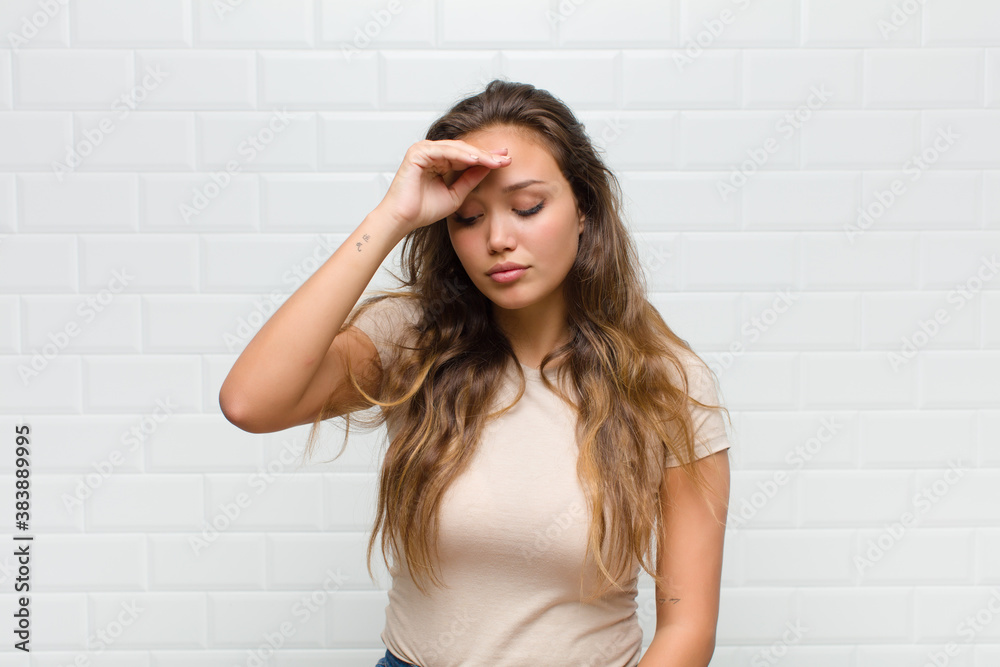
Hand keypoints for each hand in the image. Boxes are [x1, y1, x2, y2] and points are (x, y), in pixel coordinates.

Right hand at [373, 139, 511, 234]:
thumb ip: (471, 180)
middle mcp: (432, 153)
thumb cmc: (423, 210)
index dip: (487, 159)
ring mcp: (424, 150)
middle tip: (506, 157)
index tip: (506, 161)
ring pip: (456, 148)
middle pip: (464, 149)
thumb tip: (489, 168)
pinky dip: (460, 155)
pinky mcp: (417, 152)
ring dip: (477, 154)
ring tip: (494, 160)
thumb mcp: (456, 194)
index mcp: (440, 161)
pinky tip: (476, 160)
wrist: (403, 220)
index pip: (467, 156)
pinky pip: (443, 151)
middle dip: (486, 154)